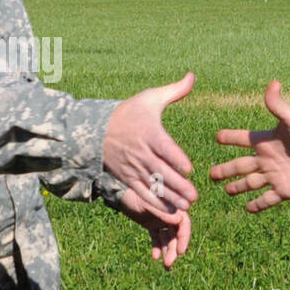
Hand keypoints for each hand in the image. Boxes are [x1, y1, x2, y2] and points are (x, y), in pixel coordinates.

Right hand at [103, 72, 196, 213]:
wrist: (96, 129)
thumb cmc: (128, 112)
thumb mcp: (149, 98)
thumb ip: (174, 90)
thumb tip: (193, 76)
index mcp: (149, 132)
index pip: (163, 147)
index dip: (175, 158)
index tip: (188, 168)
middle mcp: (141, 152)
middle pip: (160, 171)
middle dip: (177, 186)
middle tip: (194, 197)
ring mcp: (133, 167)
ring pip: (152, 186)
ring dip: (168, 198)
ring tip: (185, 208)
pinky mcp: (127, 177)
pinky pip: (141, 193)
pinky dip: (154, 204)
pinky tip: (169, 212)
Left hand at [118, 189, 190, 268]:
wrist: (120, 194)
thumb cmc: (134, 195)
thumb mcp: (148, 203)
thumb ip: (162, 211)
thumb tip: (179, 219)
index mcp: (173, 206)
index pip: (184, 224)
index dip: (184, 238)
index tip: (181, 252)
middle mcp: (169, 214)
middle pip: (176, 235)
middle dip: (174, 250)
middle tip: (168, 263)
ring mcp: (161, 220)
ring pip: (167, 239)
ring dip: (168, 252)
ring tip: (166, 265)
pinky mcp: (152, 225)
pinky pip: (157, 238)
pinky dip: (157, 247)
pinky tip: (155, 256)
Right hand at [209, 81, 289, 212]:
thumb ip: (278, 105)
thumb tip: (273, 83)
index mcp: (267, 141)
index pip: (243, 138)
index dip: (230, 137)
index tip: (217, 137)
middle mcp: (268, 159)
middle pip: (240, 165)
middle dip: (225, 170)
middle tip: (211, 175)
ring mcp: (276, 176)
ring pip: (250, 183)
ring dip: (238, 187)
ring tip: (227, 191)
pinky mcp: (285, 190)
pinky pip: (268, 199)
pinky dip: (257, 205)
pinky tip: (248, 208)